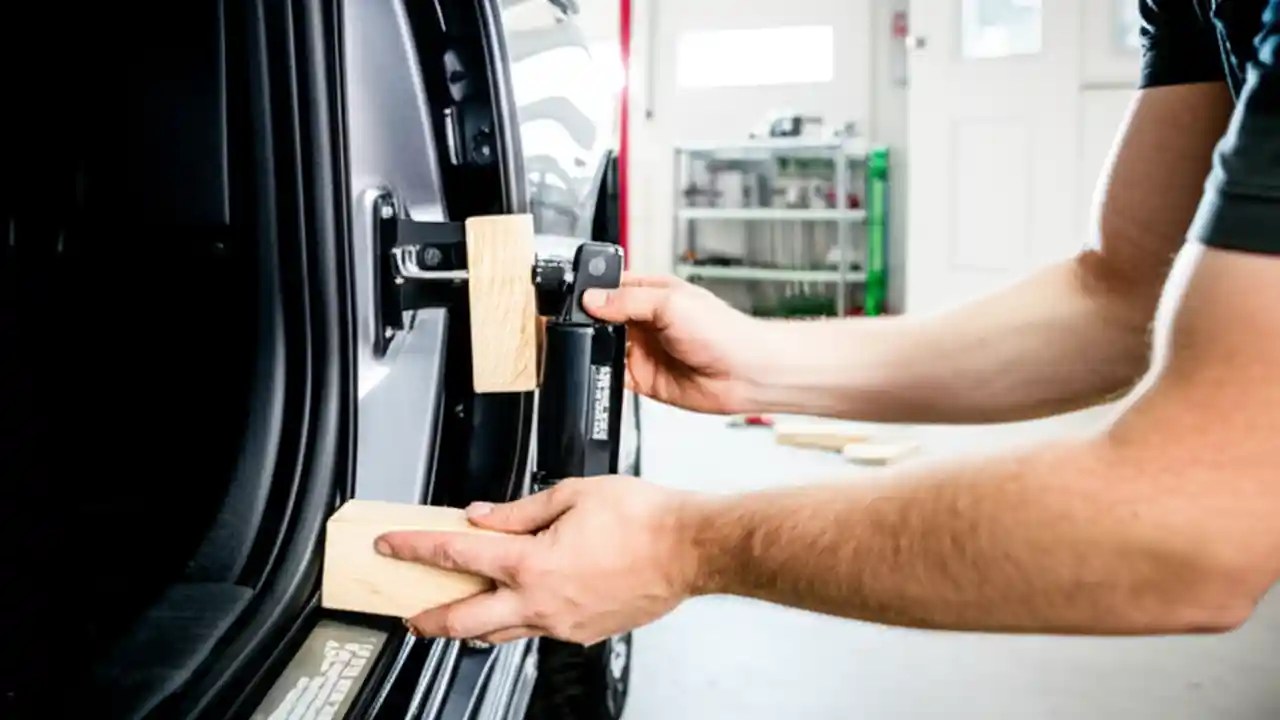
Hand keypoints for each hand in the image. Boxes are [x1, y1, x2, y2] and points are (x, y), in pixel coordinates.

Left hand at [375, 477, 701, 645]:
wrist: (690, 549)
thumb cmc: (644, 519)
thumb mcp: (572, 494)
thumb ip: (519, 509)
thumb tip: (483, 515)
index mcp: (532, 562)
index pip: (456, 554)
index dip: (414, 547)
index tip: (391, 545)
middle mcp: (541, 601)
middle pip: (463, 618)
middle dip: (428, 617)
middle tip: (408, 613)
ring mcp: (562, 624)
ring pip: (500, 634)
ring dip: (471, 625)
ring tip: (455, 616)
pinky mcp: (584, 633)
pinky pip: (538, 632)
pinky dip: (519, 621)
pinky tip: (520, 607)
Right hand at [582, 274, 767, 414]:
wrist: (746, 374)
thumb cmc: (725, 332)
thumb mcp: (672, 303)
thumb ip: (629, 300)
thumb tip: (593, 298)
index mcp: (653, 293)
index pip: (612, 286)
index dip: (592, 290)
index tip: (574, 296)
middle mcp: (646, 320)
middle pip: (603, 317)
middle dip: (588, 320)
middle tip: (575, 323)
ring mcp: (644, 350)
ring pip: (604, 346)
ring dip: (593, 346)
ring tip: (587, 344)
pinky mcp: (643, 379)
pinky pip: (613, 375)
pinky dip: (601, 373)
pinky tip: (597, 368)